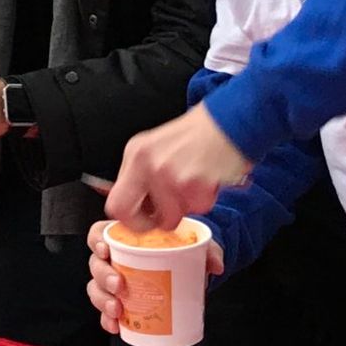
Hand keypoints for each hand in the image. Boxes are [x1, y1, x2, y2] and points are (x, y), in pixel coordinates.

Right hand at [87, 222, 224, 332]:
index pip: (99, 233)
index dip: (96, 240)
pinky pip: (105, 311)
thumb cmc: (181, 253)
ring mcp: (114, 282)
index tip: (105, 250)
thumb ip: (207, 251)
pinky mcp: (119, 302)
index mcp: (126, 238)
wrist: (187, 271)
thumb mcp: (195, 246)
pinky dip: (107, 320)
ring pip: (96, 288)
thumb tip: (216, 265)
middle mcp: (115, 259)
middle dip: (103, 276)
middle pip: (95, 264)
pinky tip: (116, 326)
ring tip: (117, 310)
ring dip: (102, 300)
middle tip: (119, 285)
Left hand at [104, 105, 250, 230]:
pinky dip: (205, 200)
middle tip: (167, 218)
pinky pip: (196, 209)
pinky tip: (209, 181)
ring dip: (186, 206)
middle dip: (149, 223)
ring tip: (197, 184)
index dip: (130, 218)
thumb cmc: (197, 135)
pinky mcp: (192, 183)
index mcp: (135, 153)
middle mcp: (146, 163)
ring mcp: (167, 174)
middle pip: (129, 213)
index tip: (146, 219)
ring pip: (171, 216)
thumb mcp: (158, 147)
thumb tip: (134, 206)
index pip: (116, 202)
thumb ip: (142, 176)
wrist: (229, 122)